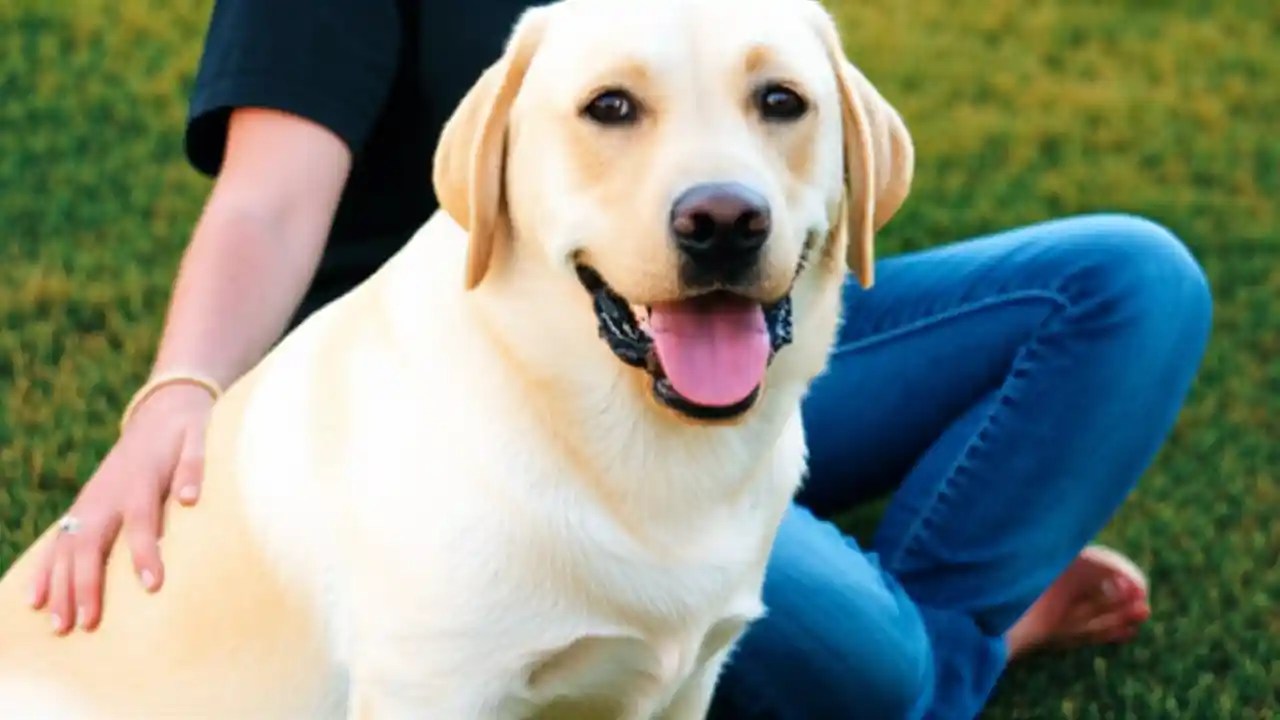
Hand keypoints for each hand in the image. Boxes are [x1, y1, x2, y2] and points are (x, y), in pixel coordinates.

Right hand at [28, 383, 216, 633]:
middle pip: (91, 544)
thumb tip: (192, 499)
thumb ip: (195, 467)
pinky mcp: (82, 508)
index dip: (146, 553)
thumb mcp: (199, 440)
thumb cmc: (185, 434)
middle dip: (87, 585)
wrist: (160, 413)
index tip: (152, 586)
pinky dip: (44, 571)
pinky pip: (57, 542)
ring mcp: (89, 502)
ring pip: (67, 549)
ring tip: (60, 627)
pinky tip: (34, 601)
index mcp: (141, 480)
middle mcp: (108, 495)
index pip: (142, 521)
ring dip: (61, 588)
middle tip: (87, 624)